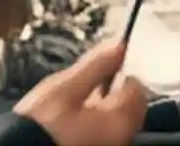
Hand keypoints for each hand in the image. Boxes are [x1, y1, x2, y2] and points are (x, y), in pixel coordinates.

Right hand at [13, 39, 147, 145]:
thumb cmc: (43, 123)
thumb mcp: (65, 87)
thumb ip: (95, 65)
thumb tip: (119, 44)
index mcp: (120, 121)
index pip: (137, 88)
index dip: (121, 69)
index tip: (103, 60)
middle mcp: (121, 136)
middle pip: (129, 103)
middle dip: (112, 86)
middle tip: (85, 79)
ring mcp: (110, 143)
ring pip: (116, 114)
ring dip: (103, 99)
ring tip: (77, 94)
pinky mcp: (96, 145)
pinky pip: (105, 126)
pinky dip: (95, 114)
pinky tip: (75, 111)